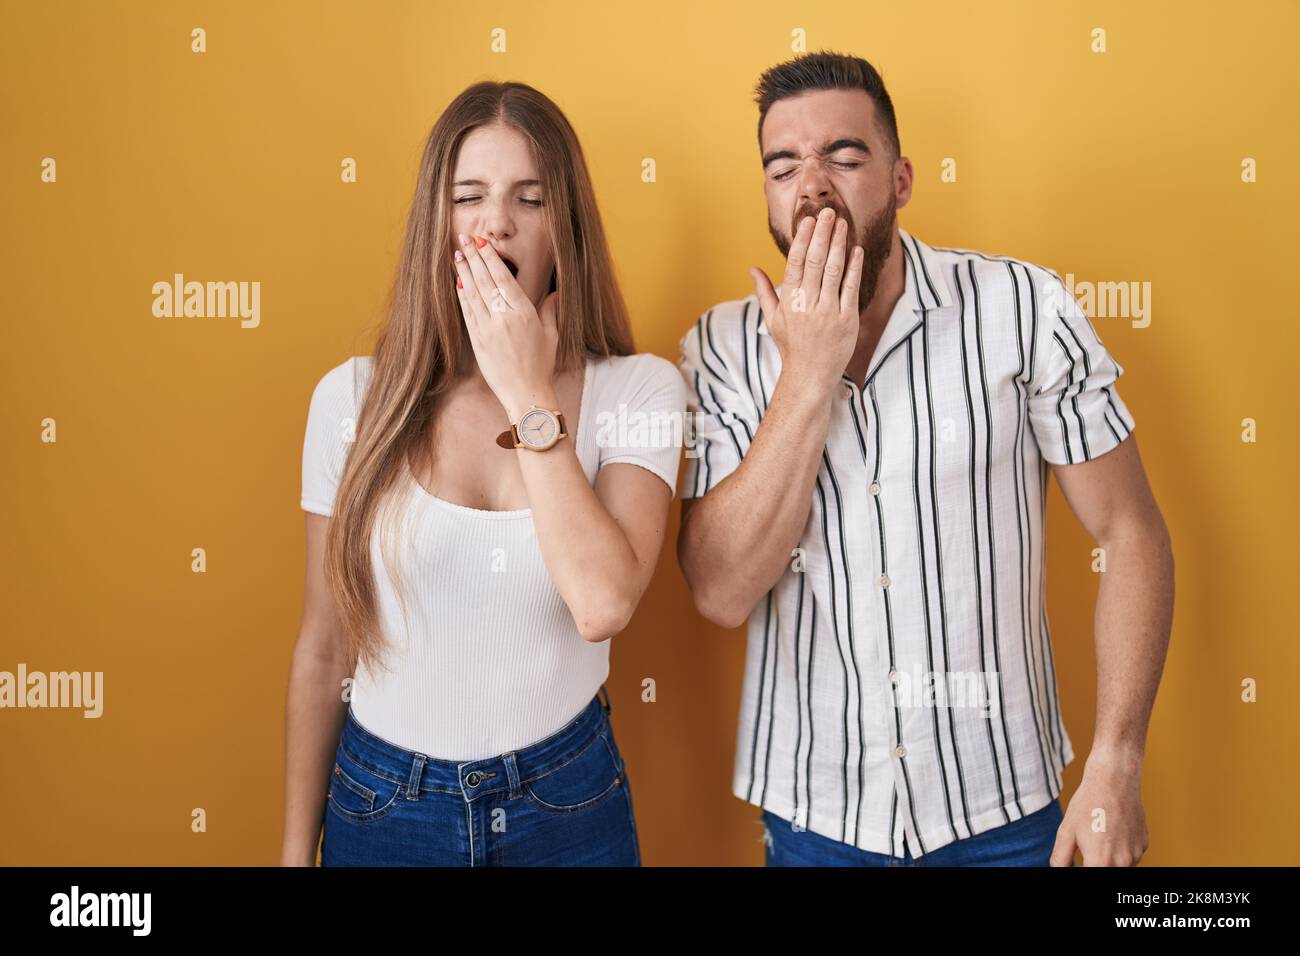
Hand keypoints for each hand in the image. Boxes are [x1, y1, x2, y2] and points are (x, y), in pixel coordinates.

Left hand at [453, 232, 559, 419]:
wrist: (525, 393)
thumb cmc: (541, 365)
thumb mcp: (551, 336)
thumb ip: (550, 311)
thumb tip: (555, 292)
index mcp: (524, 313)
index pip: (504, 278)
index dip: (491, 258)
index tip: (482, 243)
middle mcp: (504, 318)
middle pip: (485, 280)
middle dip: (473, 257)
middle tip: (464, 238)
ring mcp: (488, 329)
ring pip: (473, 293)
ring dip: (464, 271)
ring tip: (457, 254)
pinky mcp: (477, 341)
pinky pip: (467, 312)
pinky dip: (461, 295)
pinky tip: (457, 281)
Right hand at [750, 207, 862, 391]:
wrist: (810, 375)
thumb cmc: (792, 346)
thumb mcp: (773, 320)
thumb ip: (764, 291)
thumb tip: (752, 269)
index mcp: (789, 301)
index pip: (795, 263)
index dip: (803, 239)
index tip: (809, 220)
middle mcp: (807, 304)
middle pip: (814, 261)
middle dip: (822, 234)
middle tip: (829, 212)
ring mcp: (828, 312)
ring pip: (833, 270)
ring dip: (838, 244)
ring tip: (843, 223)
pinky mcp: (846, 320)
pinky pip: (850, 288)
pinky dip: (853, 267)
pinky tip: (856, 250)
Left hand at [1049, 754, 1149, 865]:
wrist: (1114, 781)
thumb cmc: (1088, 805)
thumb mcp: (1066, 832)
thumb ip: (1060, 859)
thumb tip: (1058, 872)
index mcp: (1100, 862)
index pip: (1091, 879)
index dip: (1083, 870)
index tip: (1081, 861)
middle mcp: (1122, 862)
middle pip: (1106, 873)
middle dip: (1095, 865)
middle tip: (1089, 846)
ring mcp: (1136, 854)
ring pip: (1119, 867)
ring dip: (1108, 860)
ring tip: (1099, 834)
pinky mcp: (1143, 845)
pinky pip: (1130, 856)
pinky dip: (1120, 850)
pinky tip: (1112, 830)